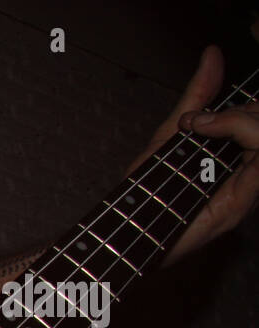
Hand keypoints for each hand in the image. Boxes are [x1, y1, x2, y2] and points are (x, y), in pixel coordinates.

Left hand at [128, 46, 258, 265]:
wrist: (124, 230)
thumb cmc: (145, 189)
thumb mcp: (171, 134)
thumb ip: (198, 96)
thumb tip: (214, 54)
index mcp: (238, 157)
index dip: (246, 108)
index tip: (197, 117)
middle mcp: (249, 173)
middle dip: (243, 112)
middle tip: (200, 123)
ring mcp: (247, 190)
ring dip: (243, 120)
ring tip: (204, 129)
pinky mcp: (241, 203)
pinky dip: (246, 134)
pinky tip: (214, 134)